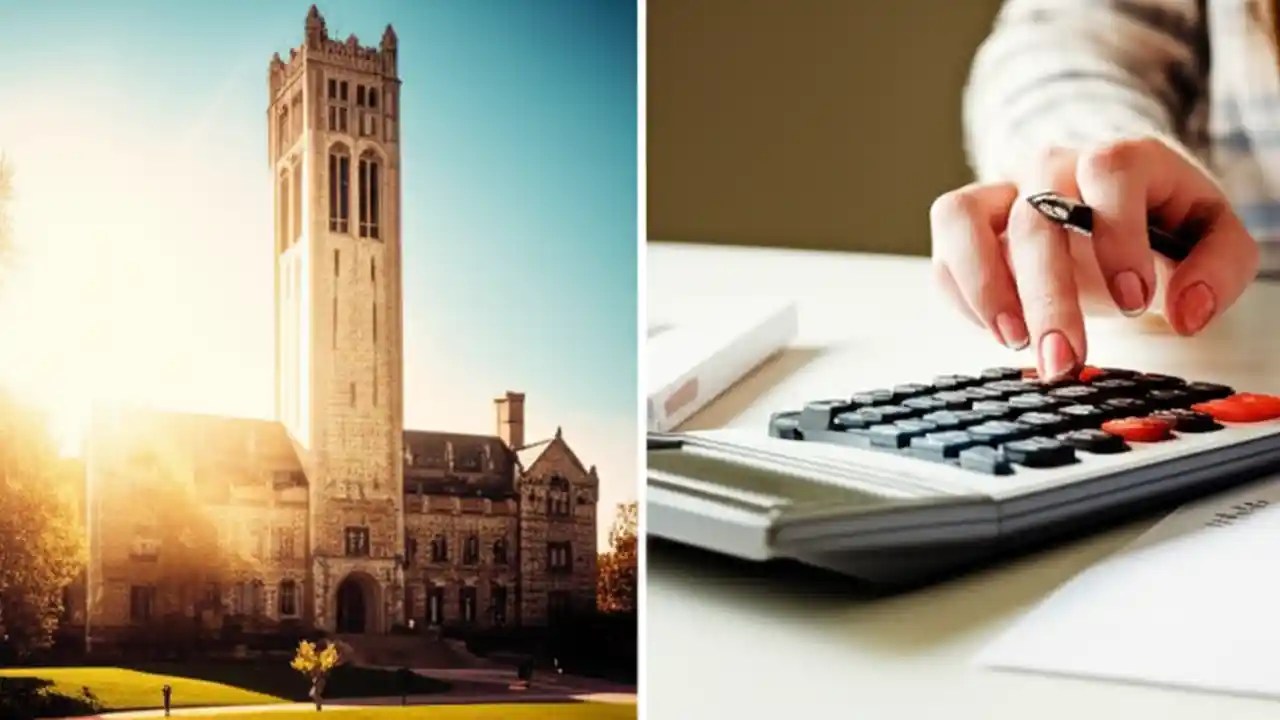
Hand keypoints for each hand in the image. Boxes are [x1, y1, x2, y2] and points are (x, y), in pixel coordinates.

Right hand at [930, 138, 1259, 380]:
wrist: (1104, 196)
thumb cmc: (1155, 220)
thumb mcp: (1210, 234)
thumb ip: (1219, 268)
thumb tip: (1185, 313)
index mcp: (1118, 158)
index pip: (1108, 170)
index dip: (1119, 236)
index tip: (1135, 301)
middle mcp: (1049, 166)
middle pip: (1034, 217)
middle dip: (1048, 298)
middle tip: (1064, 359)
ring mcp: (999, 190)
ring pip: (962, 218)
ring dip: (983, 286)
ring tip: (1013, 341)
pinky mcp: (966, 226)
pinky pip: (943, 254)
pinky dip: (962, 299)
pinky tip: (1001, 332)